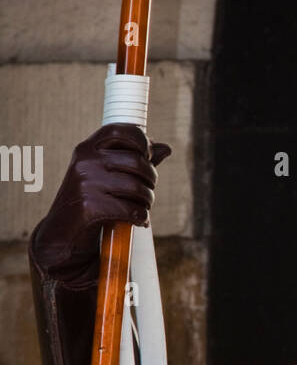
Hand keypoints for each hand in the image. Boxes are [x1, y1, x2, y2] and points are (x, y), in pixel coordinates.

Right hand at [30, 124, 171, 283]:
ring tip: (143, 208)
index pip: (120, 130)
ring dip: (148, 201)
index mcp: (87, 148)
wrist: (63, 234)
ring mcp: (86, 182)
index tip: (147, 156)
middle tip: (148, 191)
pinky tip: (140, 221)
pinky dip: (141, 217)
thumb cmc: (89, 201)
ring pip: (137, 187)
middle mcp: (85, 161)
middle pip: (137, 161)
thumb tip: (166, 148)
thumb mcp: (106, 176)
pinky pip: (130, 209)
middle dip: (151, 179)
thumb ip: (134, 160)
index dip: (141, 140)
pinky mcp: (89, 206)